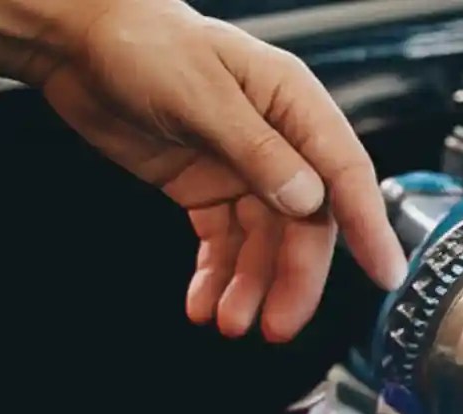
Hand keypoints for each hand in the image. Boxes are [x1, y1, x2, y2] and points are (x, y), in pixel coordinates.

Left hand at [36, 1, 406, 340]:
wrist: (78, 40)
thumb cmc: (142, 43)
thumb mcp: (200, 93)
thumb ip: (255, 148)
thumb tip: (306, 199)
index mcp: (292, 103)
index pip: (345, 173)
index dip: (369, 226)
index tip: (384, 273)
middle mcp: (278, 140)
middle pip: (305, 223)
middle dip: (292, 278)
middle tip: (277, 324)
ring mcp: (243, 167)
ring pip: (265, 241)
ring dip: (251, 286)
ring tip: (229, 321)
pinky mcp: (208, 188)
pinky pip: (224, 241)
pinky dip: (217, 275)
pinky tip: (203, 302)